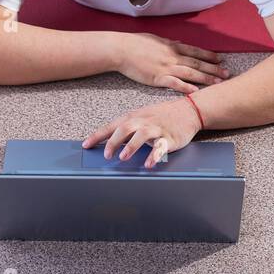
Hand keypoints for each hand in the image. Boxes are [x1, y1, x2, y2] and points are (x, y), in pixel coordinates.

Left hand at [82, 96, 203, 168]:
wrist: (188, 110)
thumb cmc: (162, 115)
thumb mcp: (142, 118)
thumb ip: (126, 128)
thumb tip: (109, 142)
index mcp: (134, 117)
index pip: (112, 126)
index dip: (98, 135)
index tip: (86, 145)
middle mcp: (143, 121)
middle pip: (124, 128)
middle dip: (113, 141)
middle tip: (106, 155)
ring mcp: (156, 129)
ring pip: (141, 135)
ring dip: (131, 146)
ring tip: (123, 157)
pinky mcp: (169, 137)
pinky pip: (161, 146)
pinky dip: (154, 155)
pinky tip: (149, 164)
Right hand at [113, 32, 229, 93]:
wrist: (121, 49)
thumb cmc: (135, 43)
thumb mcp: (155, 39)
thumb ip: (169, 43)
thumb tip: (178, 43)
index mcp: (172, 46)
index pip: (195, 51)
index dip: (209, 55)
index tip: (220, 58)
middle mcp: (173, 56)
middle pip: (197, 63)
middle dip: (213, 68)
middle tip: (227, 73)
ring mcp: (166, 67)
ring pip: (191, 73)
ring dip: (206, 78)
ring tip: (218, 83)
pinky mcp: (158, 78)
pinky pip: (175, 83)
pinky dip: (187, 87)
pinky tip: (196, 92)